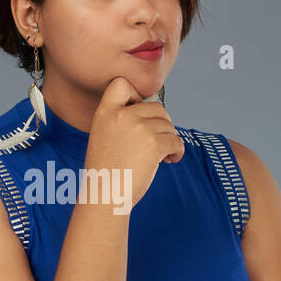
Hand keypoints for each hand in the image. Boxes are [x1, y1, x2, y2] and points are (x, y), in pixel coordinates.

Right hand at [84, 77, 184, 210]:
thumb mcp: (103, 137)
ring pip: (168, 125)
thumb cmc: (106, 171)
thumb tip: (154, 115)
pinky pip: (176, 141)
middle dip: (162, 124)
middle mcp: (122, 116)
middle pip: (157, 107)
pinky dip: (177, 152)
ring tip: (161, 156)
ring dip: (169, 140)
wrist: (105, 196)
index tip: (137, 114)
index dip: (135, 95)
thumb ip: (121, 120)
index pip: (121, 84)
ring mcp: (139, 129)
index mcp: (105, 113)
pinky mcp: (154, 145)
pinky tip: (169, 161)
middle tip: (156, 142)